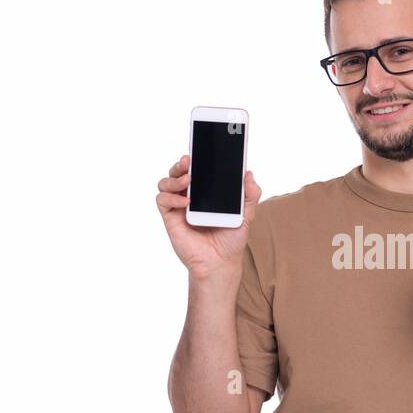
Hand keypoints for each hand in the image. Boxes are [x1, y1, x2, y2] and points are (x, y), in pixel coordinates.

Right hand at [155, 154, 261, 277]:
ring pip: (166, 182)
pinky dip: (171, 197)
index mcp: (206, 192)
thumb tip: (248, 173)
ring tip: (188, 180)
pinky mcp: (170, 218)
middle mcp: (190, 196)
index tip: (201, 148)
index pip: (198, 169)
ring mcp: (178, 206)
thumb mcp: (246, 215)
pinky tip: (185, 202)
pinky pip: (162, 200)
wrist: (220, 263)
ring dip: (174, 177)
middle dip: (181, 163)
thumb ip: (250, 195)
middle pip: (178, 171)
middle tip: (189, 160)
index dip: (196, 158)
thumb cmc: (230, 239)